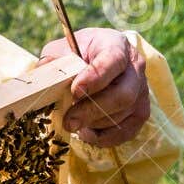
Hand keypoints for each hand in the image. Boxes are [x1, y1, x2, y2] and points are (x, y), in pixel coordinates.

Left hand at [41, 27, 150, 147]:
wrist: (95, 61)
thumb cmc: (76, 55)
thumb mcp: (61, 49)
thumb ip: (53, 61)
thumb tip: (43, 75)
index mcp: (116, 45)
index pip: (113, 61)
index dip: (95, 78)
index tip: (75, 91)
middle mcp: (135, 67)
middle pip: (123, 95)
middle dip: (92, 111)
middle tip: (69, 121)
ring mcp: (141, 91)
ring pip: (122, 115)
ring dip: (93, 123)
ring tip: (73, 121)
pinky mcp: (140, 112)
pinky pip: (126, 131)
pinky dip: (104, 137)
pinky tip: (86, 132)